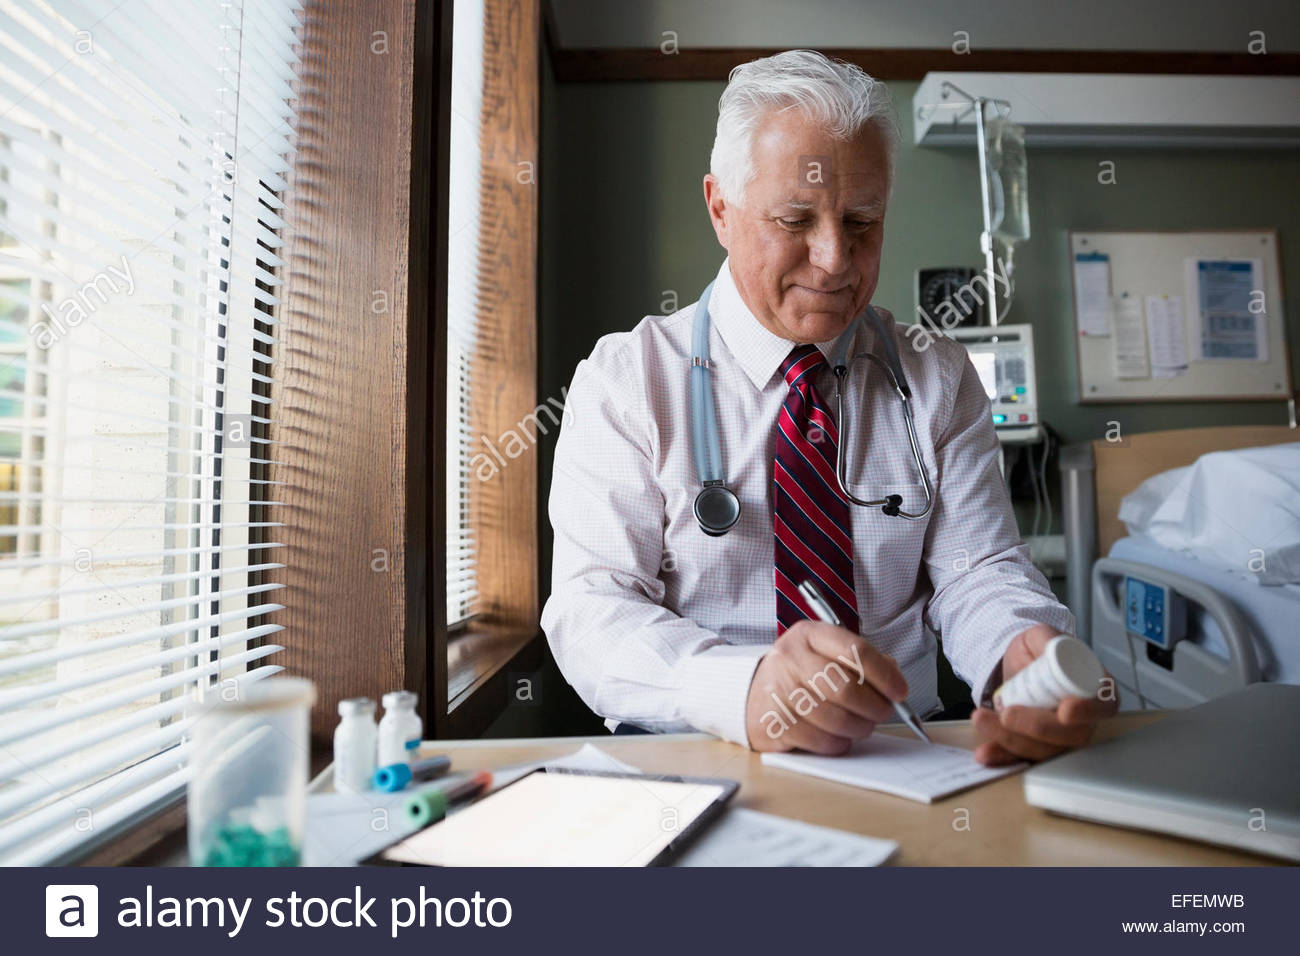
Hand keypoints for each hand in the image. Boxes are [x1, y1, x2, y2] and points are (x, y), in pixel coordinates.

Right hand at [745, 620, 907, 754]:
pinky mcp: (774, 723)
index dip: (884, 674)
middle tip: (883, 712)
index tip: (900, 692)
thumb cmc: (797, 674)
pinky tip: (839, 736)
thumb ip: (860, 661)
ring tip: (862, 726)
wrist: (749, 694)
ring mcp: (779, 691)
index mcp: (808, 635)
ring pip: (836, 719)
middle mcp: (790, 659)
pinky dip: (838, 743)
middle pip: (846, 688)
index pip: (854, 650)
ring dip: (859, 728)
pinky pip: (821, 741)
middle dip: (875, 706)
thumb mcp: (824, 653)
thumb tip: (893, 676)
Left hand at [971, 624, 1118, 765]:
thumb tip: (1051, 649)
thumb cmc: (1037, 651)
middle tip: (1008, 714)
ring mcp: (1060, 736)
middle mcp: (1083, 718)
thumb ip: (1049, 639)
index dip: (1088, 712)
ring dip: (1010, 739)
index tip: (1065, 710)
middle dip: (1038, 727)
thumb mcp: (1041, 635)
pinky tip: (985, 753)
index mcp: (1094, 689)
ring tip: (981, 719)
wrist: (1015, 665)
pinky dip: (1002, 756)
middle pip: (1072, 735)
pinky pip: (1022, 757)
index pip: (1104, 705)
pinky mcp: (1035, 745)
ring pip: (1044, 749)